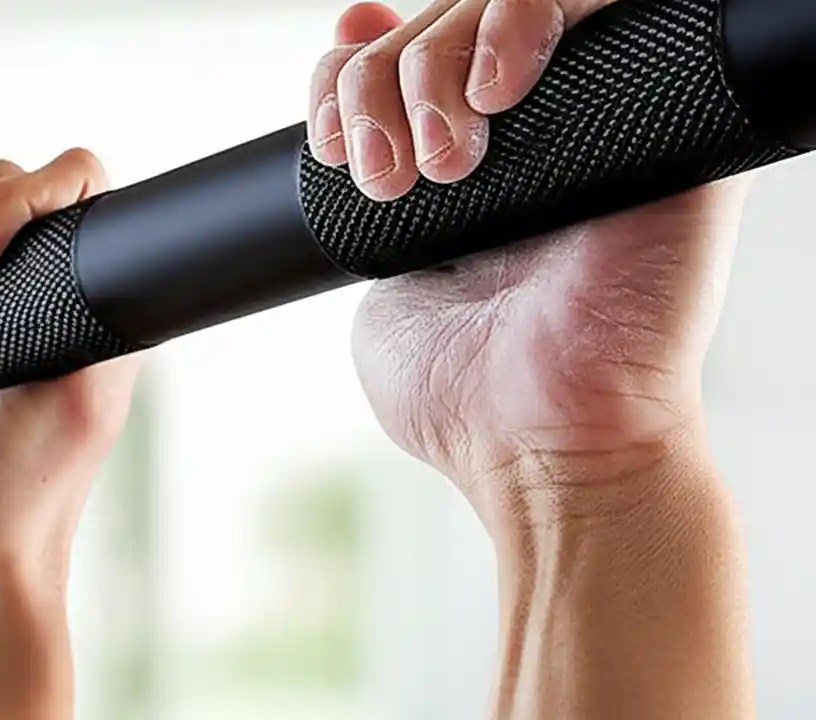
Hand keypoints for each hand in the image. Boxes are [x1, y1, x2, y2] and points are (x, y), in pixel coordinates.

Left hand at [312, 3, 753, 717]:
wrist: (545, 448)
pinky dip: (526, 23)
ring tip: (438, 162)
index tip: (329, 142)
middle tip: (384, 175)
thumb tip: (346, 83)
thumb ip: (361, 195)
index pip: (397, 58)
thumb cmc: (466, 395)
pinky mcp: (661, 111)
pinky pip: (600, 9)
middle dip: (380, 85)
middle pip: (438, 28)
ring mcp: (597, 116)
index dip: (348, 75)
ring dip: (435, 66)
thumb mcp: (379, 286)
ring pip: (503, 10)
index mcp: (468, 166)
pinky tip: (491, 93)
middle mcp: (533, 133)